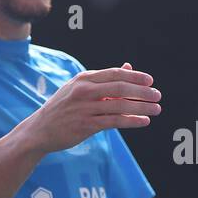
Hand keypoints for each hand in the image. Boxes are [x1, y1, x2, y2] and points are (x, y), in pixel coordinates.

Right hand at [19, 62, 160, 153]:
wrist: (40, 130)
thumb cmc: (63, 108)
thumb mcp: (80, 88)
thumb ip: (104, 79)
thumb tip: (128, 67)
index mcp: (84, 79)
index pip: (115, 74)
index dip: (135, 77)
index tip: (150, 81)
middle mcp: (84, 91)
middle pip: (120, 88)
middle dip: (142, 92)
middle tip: (158, 95)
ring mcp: (85, 108)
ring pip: (120, 105)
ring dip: (141, 107)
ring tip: (156, 110)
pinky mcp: (86, 125)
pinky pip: (114, 121)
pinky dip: (131, 121)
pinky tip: (143, 122)